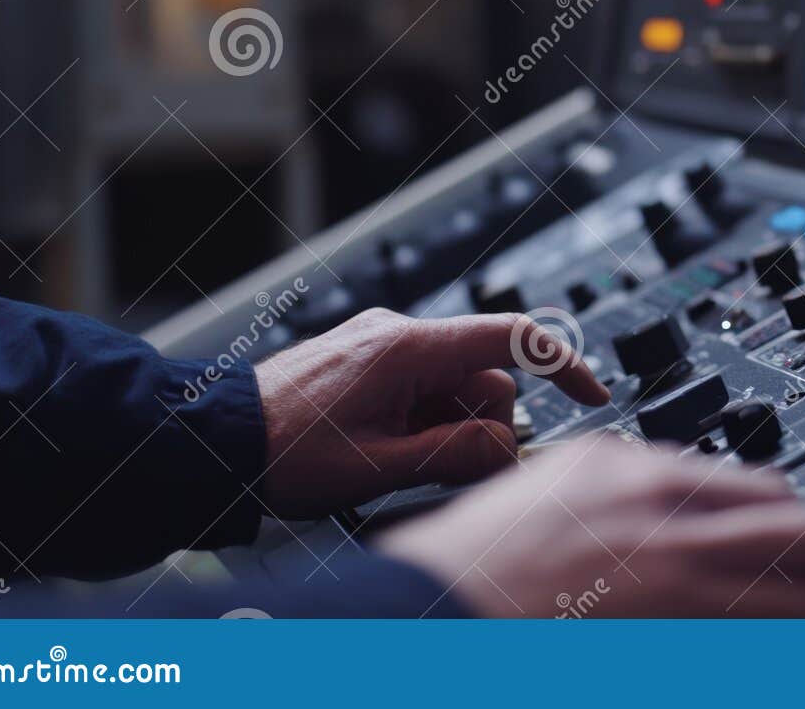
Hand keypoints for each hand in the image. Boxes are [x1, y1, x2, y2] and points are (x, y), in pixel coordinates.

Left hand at [255, 308, 609, 516]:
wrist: (215, 440)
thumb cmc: (280, 452)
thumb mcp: (377, 468)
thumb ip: (454, 457)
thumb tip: (508, 451)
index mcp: (407, 348)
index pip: (511, 337)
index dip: (562, 364)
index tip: (590, 394)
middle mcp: (398, 336)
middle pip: (484, 379)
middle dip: (480, 428)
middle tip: (436, 469)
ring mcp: (381, 347)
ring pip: (454, 390)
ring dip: (446, 431)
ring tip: (395, 464)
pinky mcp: (367, 363)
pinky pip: (423, 391)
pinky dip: (423, 424)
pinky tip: (386, 452)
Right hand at [374, 435, 804, 617]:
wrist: (424, 618)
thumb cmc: (462, 585)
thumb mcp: (536, 521)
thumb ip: (600, 522)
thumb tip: (642, 557)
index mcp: (613, 464)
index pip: (728, 478)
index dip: (775, 513)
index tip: (795, 534)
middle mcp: (653, 491)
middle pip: (781, 503)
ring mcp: (672, 544)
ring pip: (797, 547)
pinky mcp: (682, 600)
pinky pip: (779, 604)